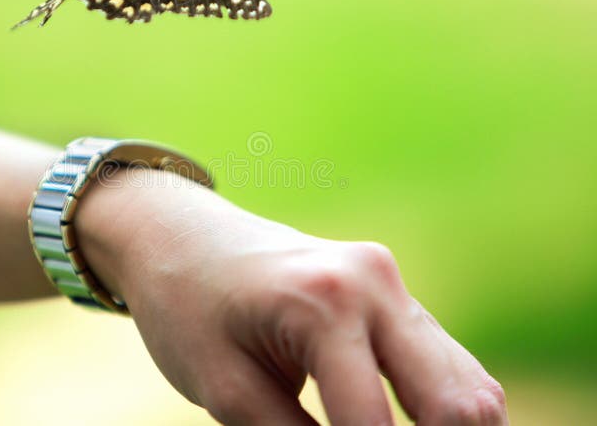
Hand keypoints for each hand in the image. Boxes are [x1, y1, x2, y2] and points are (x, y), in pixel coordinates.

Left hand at [77, 168, 507, 424]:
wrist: (177, 235)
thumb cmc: (186, 306)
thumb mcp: (228, 390)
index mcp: (328, 303)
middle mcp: (376, 283)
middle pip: (460, 404)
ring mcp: (389, 282)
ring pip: (466, 384)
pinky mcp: (390, 293)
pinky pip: (441, 363)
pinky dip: (438, 411)